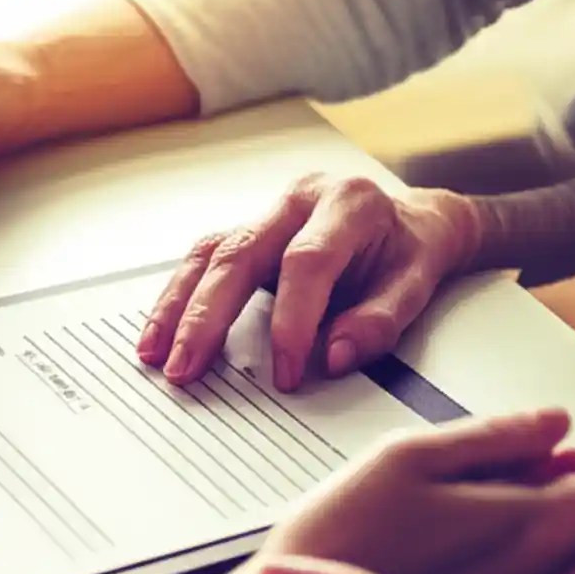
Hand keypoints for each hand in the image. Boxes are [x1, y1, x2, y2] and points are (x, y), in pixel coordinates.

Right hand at [137, 174, 480, 389]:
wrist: (413, 224)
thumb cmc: (411, 252)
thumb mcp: (418, 285)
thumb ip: (381, 322)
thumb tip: (335, 357)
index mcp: (347, 204)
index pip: (307, 261)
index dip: (292, 320)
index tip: (287, 373)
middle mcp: (299, 199)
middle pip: (240, 252)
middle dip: (208, 316)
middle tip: (187, 367)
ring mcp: (268, 213)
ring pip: (209, 253)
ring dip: (177, 307)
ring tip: (155, 353)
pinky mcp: (248, 232)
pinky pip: (204, 260)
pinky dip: (178, 299)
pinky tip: (159, 332)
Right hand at [255, 409, 574, 573]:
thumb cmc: (337, 546)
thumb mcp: (404, 457)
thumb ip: (490, 435)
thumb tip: (552, 424)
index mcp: (535, 526)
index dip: (564, 461)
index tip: (525, 458)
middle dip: (568, 504)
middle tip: (508, 491)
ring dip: (555, 550)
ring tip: (490, 537)